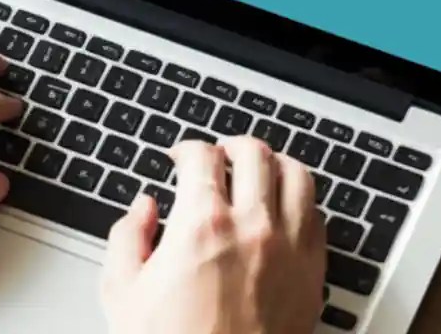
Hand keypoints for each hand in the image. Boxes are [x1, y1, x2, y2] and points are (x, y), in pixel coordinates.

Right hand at [102, 138, 326, 333]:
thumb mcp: (123, 295)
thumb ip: (127, 238)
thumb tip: (142, 208)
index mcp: (201, 225)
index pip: (201, 156)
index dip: (186, 148)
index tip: (180, 157)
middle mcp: (252, 227)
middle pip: (254, 153)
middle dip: (231, 146)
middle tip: (219, 155)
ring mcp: (289, 248)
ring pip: (296, 175)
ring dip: (274, 165)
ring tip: (258, 171)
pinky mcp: (313, 273)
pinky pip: (317, 216)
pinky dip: (300, 202)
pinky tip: (283, 210)